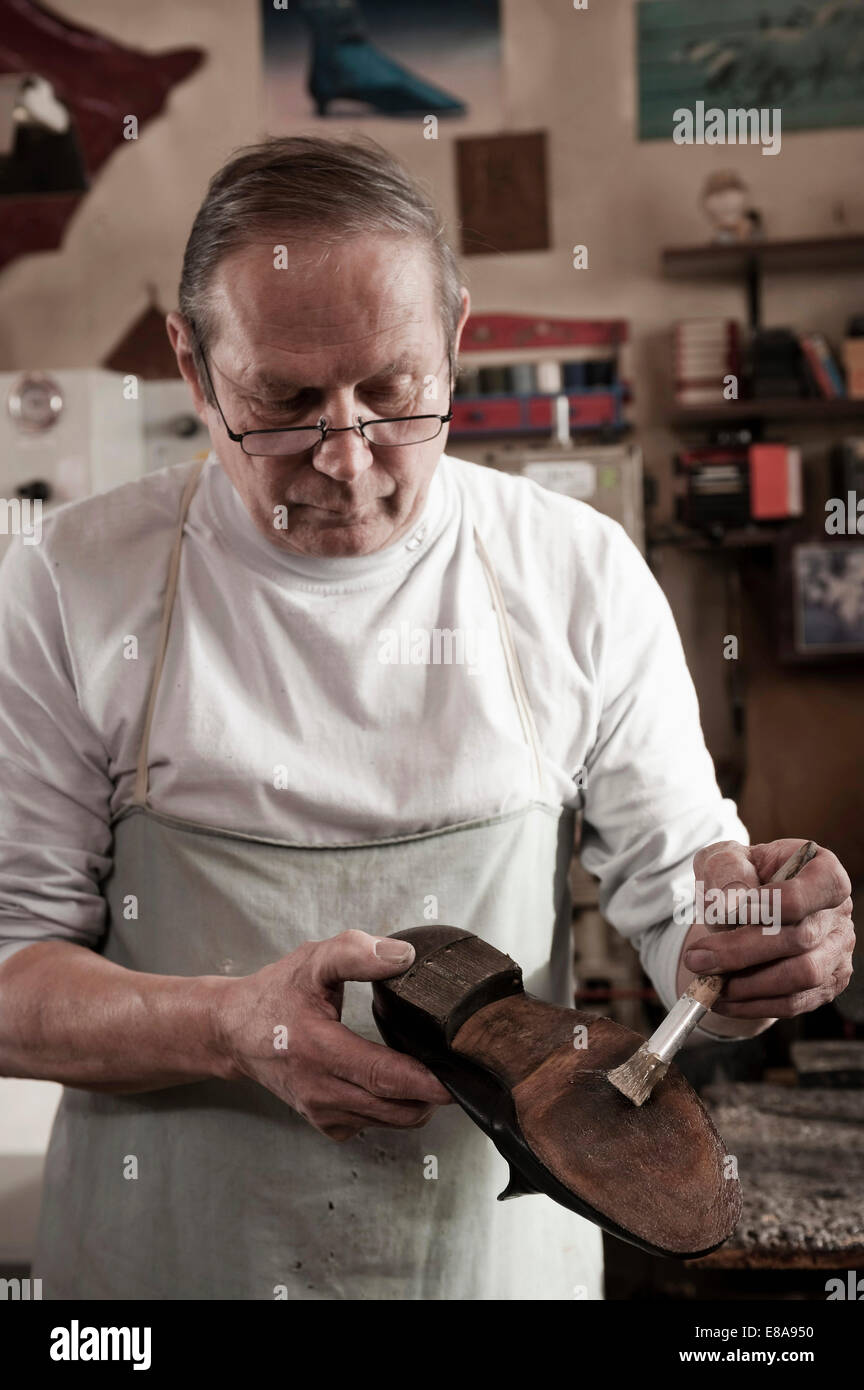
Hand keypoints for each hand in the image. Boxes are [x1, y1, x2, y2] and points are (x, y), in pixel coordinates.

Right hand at [217, 929, 451, 1140]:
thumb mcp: (312, 961)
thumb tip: (404, 956)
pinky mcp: (324, 1123)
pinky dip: (393, 1110)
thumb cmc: (276, 994)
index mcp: (319, 1049)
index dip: (425, 1081)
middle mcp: (320, 1090)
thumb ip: (355, 953)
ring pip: (388, 1121)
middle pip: (395, 1107)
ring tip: (430, 1072)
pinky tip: (395, 1083)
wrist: (234, 1032)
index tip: (455, 1076)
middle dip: (432, 1094)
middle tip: (456, 1069)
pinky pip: (372, 1125)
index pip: (383, 1076)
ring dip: (416, 1103)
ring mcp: (322, 1112)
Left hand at [683, 839, 853, 1019]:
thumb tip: (731, 905)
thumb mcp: (724, 859)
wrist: (743, 908)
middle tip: (697, 959)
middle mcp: (837, 912)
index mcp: (820, 869)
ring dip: (749, 985)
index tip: (726, 913)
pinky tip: (722, 999)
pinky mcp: (826, 984)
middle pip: (800, 938)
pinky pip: (794, 1003)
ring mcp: (836, 950)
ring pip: (802, 976)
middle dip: (742, 952)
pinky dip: (753, 1005)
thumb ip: (725, 870)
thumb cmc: (738, 877)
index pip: (806, 892)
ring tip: (709, 982)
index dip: (769, 905)